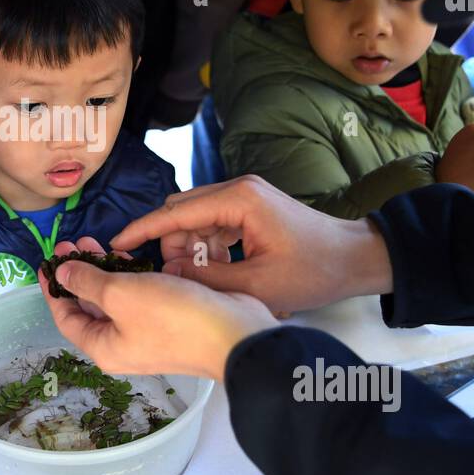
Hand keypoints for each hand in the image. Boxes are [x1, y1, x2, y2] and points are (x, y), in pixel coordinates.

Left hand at [39, 238, 276, 381]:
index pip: (66, 318)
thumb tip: (63, 275)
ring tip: (96, 241)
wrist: (234, 332)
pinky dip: (129, 273)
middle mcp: (122, 343)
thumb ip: (87, 282)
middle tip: (72, 242)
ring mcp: (147, 331)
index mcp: (104, 347)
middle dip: (79, 272)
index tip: (46, 262)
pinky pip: (139, 293)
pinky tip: (128, 254)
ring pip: (115, 297)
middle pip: (89, 305)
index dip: (52, 289)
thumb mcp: (121, 294)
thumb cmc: (173, 317)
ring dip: (104, 268)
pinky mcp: (168, 316)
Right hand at [109, 176, 394, 312]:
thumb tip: (168, 277)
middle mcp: (237, 189)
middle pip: (182, 211)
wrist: (356, 258)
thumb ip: (208, 280)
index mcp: (238, 200)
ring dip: (190, 248)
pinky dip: (208, 246)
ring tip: (198, 279)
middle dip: (169, 244)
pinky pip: (214, 223)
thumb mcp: (259, 285)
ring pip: (196, 219)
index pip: (175, 211)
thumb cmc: (315, 270)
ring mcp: (245, 196)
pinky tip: (216, 271)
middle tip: (167, 278)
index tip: (116, 245)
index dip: (143, 230)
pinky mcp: (251, 207)